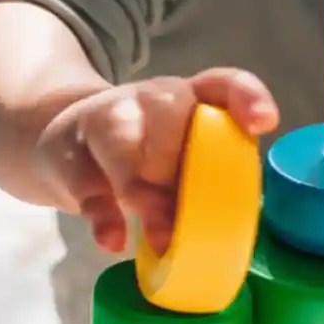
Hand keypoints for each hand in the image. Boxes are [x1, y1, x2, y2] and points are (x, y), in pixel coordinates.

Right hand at [33, 68, 278, 252]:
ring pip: (121, 137)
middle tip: (194, 212)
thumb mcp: (180, 158)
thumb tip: (229, 236)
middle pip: (169, 108)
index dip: (247, 98)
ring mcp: (105, 120)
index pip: (223, 84)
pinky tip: (113, 239)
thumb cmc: (143, 159)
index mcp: (191, 99)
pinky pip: (86, 181)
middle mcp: (151, 100)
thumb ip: (206, 181)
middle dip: (181, 157)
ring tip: (161, 238)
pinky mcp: (69, 153)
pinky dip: (102, 214)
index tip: (263, 123)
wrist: (61, 143)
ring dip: (143, 190)